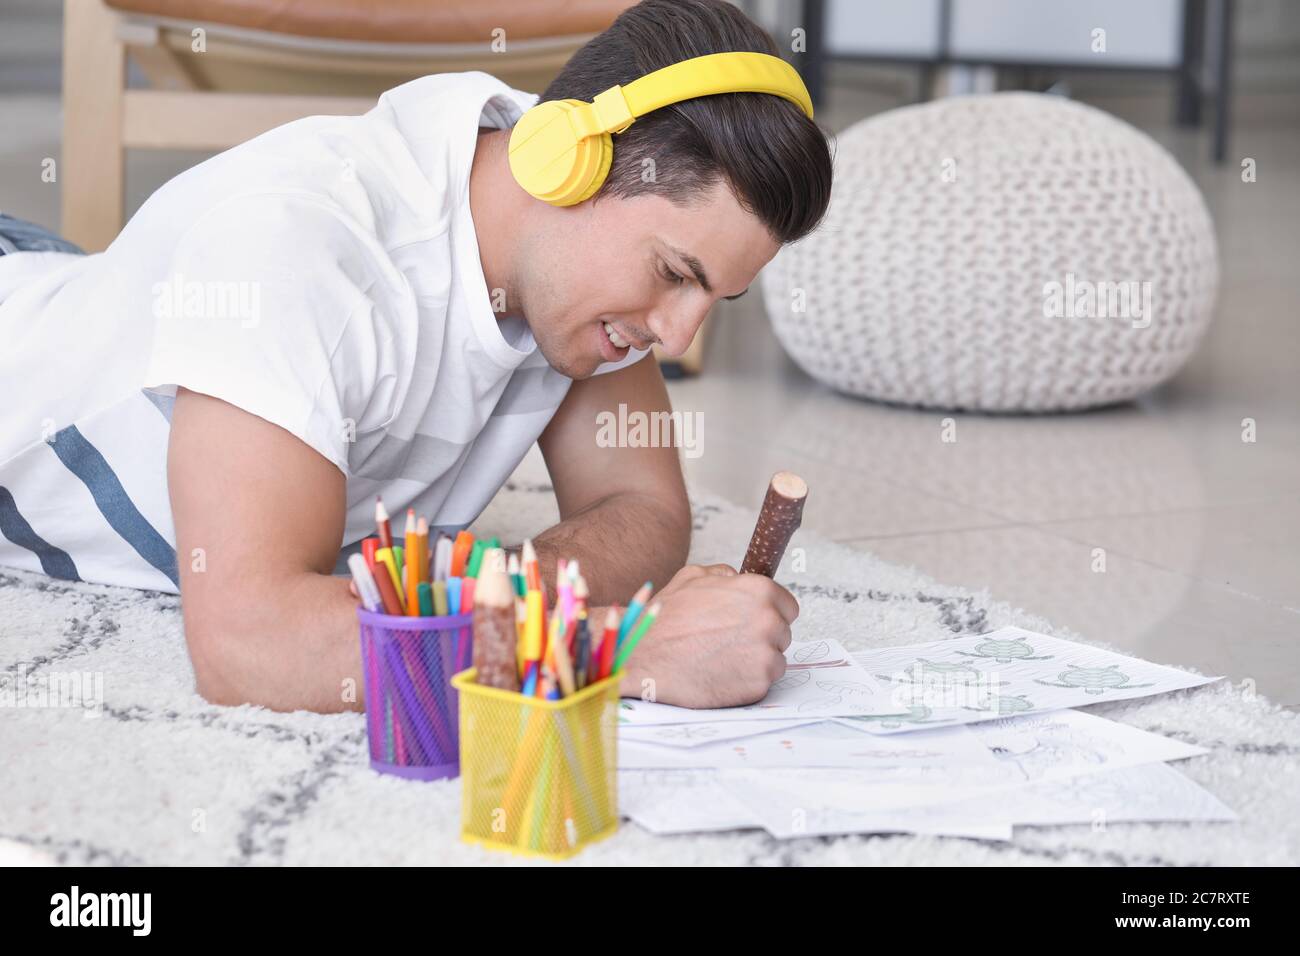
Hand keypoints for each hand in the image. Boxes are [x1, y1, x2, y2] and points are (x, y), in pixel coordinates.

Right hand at [617, 564, 797, 707]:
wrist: (644, 656)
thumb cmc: (665, 618)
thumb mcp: (692, 577)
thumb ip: (724, 574)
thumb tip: (737, 577)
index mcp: (759, 591)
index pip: (788, 607)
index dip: (769, 614)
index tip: (752, 623)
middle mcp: (768, 621)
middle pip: (782, 633)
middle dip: (761, 638)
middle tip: (729, 642)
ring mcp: (765, 654)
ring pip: (776, 659)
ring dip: (756, 661)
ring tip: (722, 658)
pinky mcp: (758, 684)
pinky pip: (763, 681)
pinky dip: (746, 681)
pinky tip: (721, 673)